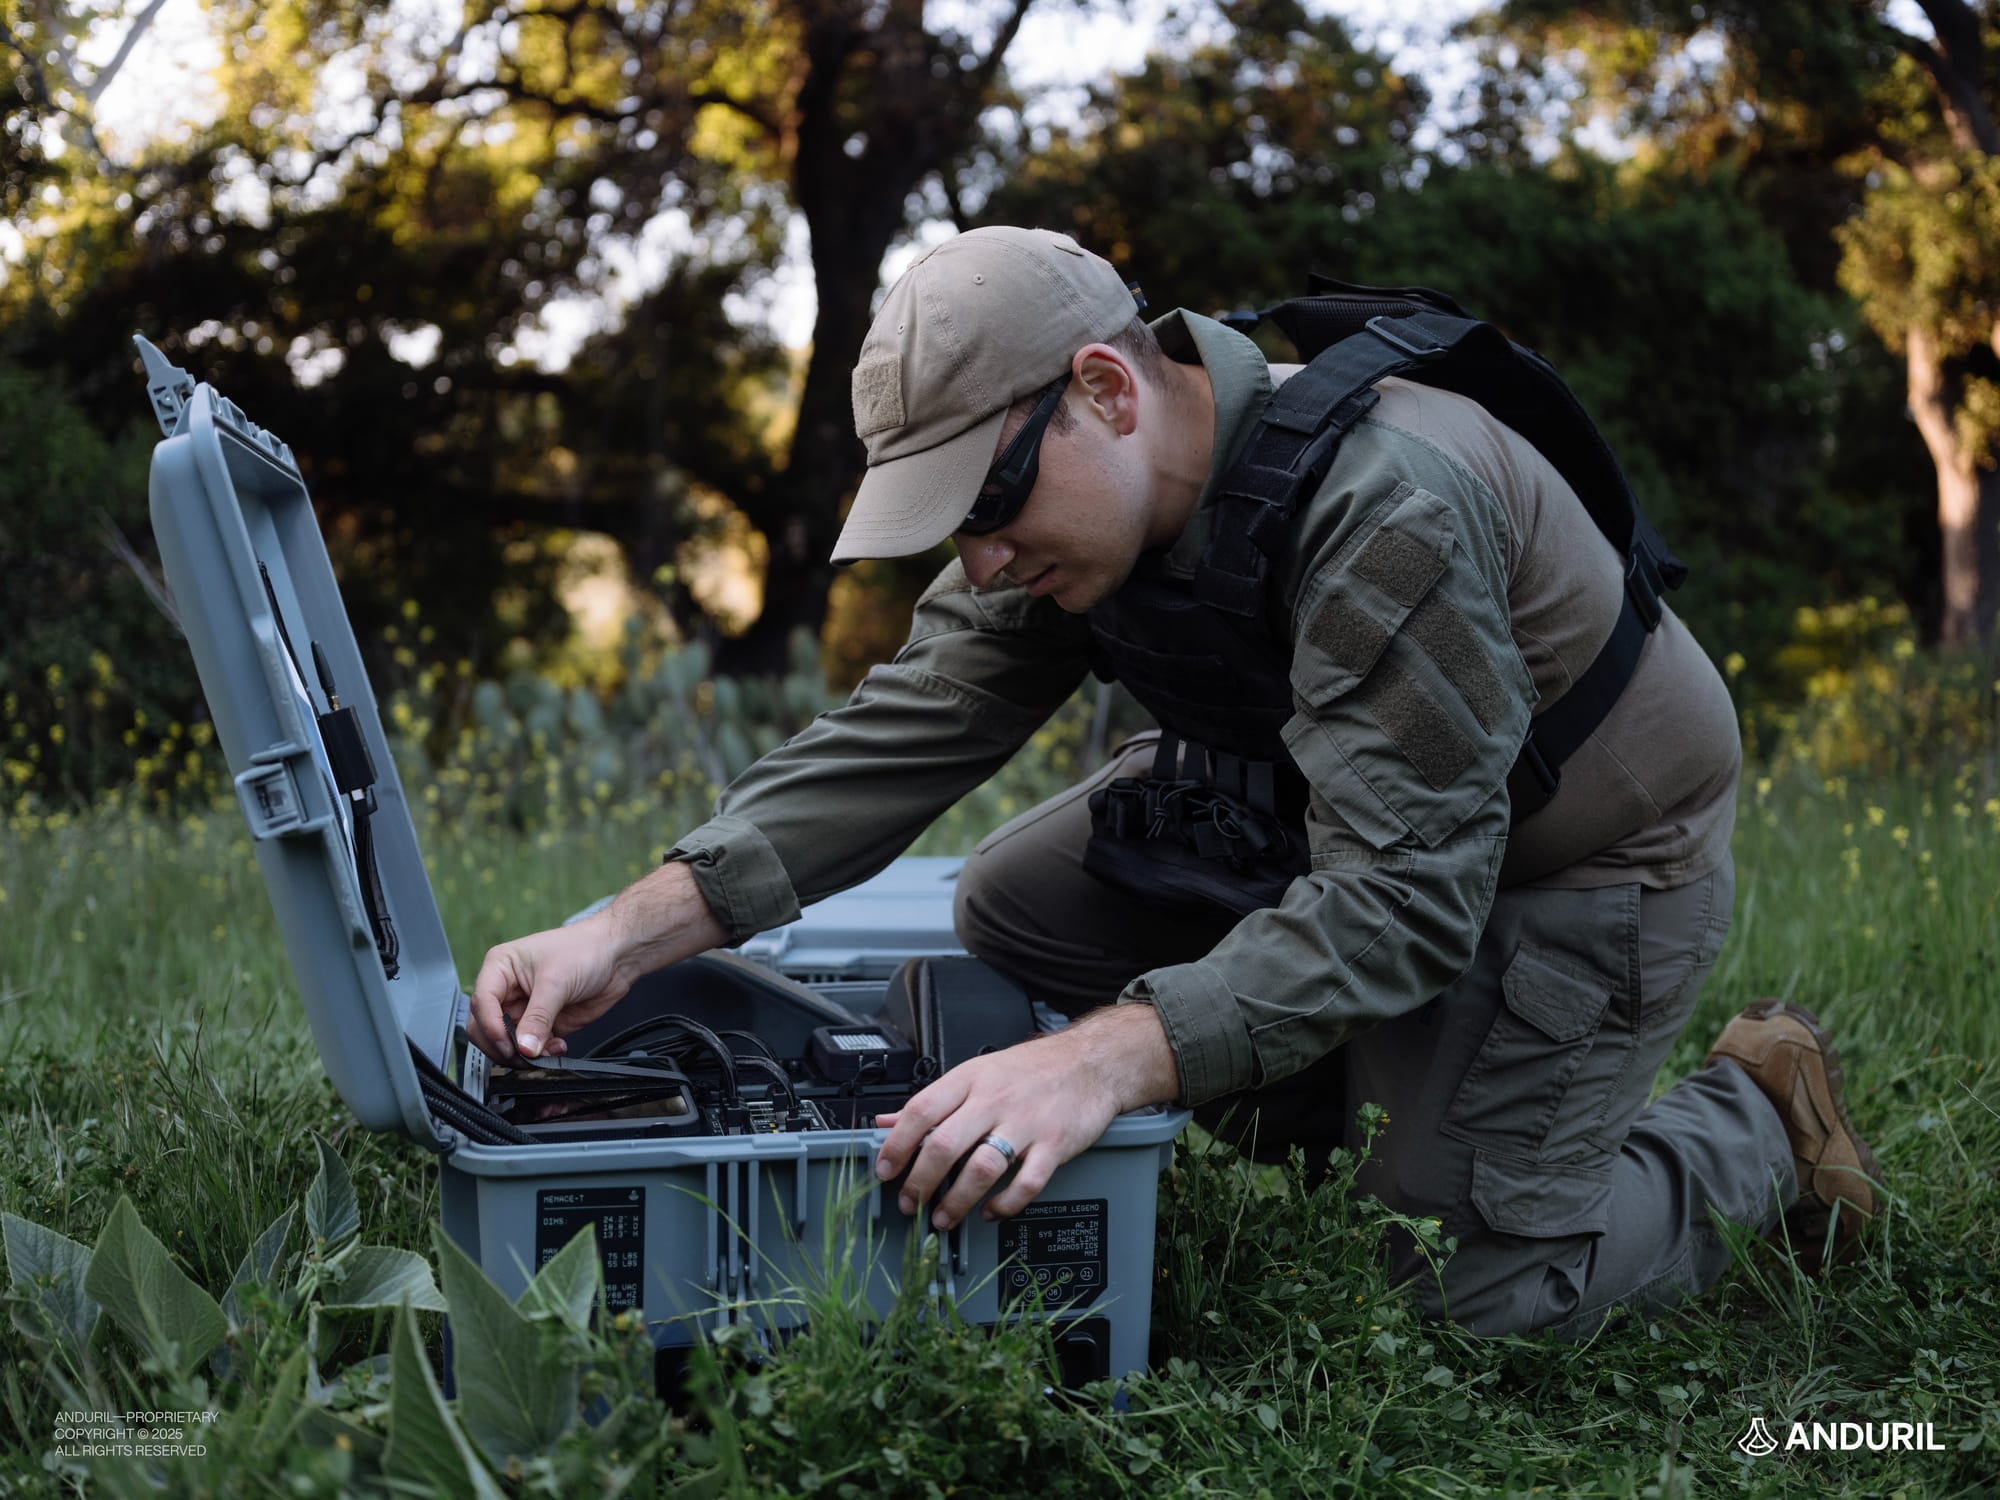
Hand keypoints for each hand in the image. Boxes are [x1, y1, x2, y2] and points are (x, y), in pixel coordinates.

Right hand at [468, 912, 630, 1060]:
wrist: (616, 956)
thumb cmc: (585, 949)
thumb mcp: (557, 981)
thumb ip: (538, 1018)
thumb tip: (524, 1047)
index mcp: (501, 967)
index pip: (482, 1002)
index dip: (490, 1027)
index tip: (508, 1044)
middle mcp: (507, 989)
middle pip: (486, 1027)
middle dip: (503, 1045)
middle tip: (524, 1053)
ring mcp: (524, 1008)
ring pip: (507, 1042)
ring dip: (524, 1053)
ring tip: (546, 1050)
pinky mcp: (542, 1024)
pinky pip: (530, 1048)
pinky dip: (541, 1054)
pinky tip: (557, 1046)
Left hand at [871, 1004, 1179, 1230]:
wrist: (1091, 1061)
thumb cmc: (1032, 1069)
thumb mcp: (977, 1073)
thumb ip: (934, 1101)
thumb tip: (887, 1122)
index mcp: (970, 1079)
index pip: (921, 1110)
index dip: (897, 1144)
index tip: (885, 1171)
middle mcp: (994, 1100)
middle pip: (944, 1145)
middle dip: (920, 1182)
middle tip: (910, 1205)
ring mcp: (1026, 1123)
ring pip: (981, 1169)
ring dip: (956, 1201)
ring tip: (943, 1218)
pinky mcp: (1055, 1144)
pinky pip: (1026, 1183)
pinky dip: (1006, 1204)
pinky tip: (992, 1212)